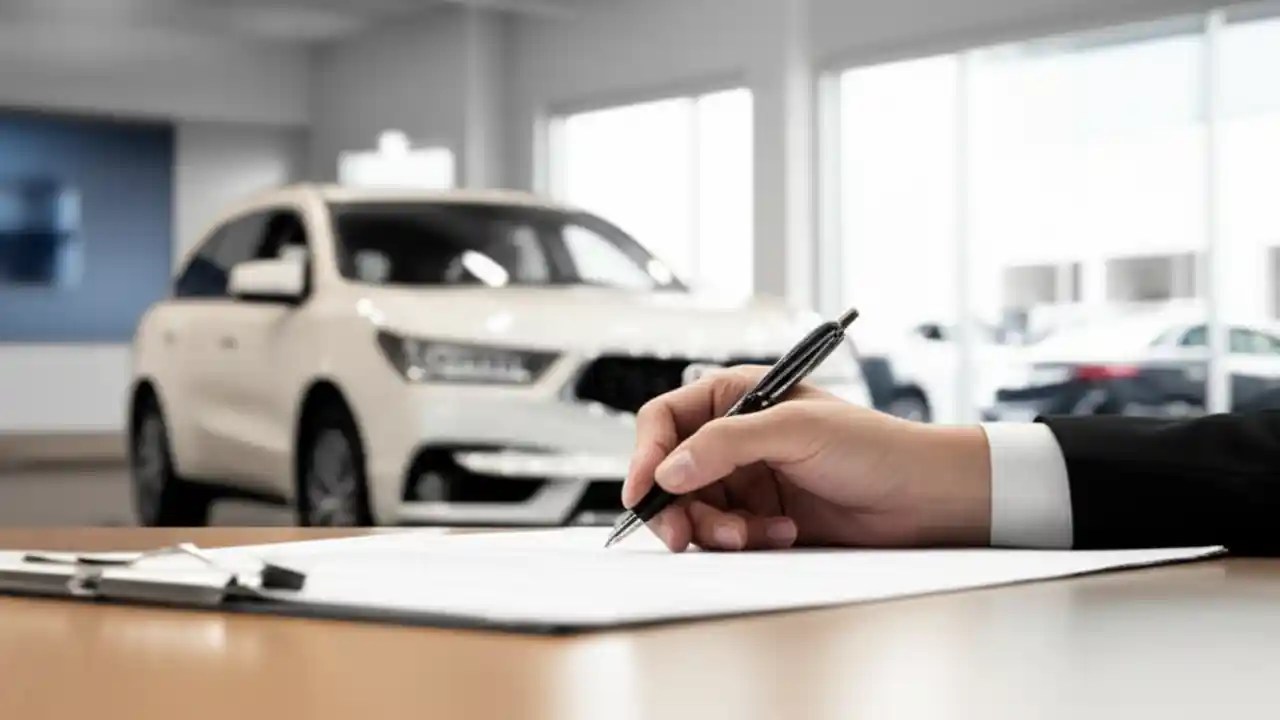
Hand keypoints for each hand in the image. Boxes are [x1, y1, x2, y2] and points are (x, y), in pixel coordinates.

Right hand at [623, 366, 991, 551]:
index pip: (666, 421)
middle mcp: (735, 437)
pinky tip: (782, 535)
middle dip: (676, 506)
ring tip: (753, 534)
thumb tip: (670, 469)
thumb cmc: (875, 446)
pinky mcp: (761, 518)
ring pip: (694, 510)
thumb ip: (726, 443)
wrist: (922, 498)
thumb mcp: (796, 430)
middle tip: (685, 535)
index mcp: (736, 397)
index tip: (643, 490)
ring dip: (716, 528)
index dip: (646, 455)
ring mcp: (747, 479)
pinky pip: (725, 535)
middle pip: (671, 474)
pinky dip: (745, 540)